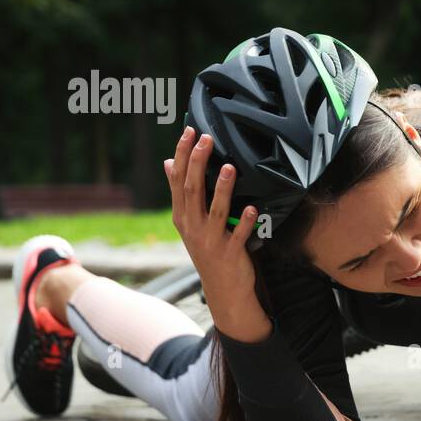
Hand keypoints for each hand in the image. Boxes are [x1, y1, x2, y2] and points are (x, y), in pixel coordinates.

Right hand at [164, 126, 266, 340]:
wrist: (223, 290)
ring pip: (215, 211)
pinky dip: (244, 222)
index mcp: (182, 216)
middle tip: (207, 138)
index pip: (178, 180)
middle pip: (192, 190)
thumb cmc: (208, 248)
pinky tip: (252, 208)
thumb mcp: (189, 221)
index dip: (182, 155)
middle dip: (198, 163)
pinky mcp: (231, 253)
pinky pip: (238, 236)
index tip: (189, 131)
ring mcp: (211, 240)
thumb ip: (181, 193)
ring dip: (222, 189)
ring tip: (229, 168)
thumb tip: (168, 163)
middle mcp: (193, 226)